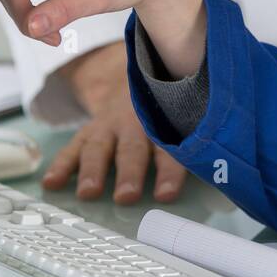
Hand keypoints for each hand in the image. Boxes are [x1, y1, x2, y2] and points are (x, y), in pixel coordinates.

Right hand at [44, 41, 187, 202]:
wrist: (133, 80)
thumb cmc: (167, 114)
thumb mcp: (183, 121)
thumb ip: (198, 148)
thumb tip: (225, 182)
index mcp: (164, 124)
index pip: (170, 149)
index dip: (169, 172)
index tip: (166, 195)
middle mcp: (136, 124)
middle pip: (133, 149)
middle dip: (130, 173)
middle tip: (126, 196)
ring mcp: (109, 126)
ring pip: (100, 147)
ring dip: (94, 170)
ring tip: (89, 192)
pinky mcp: (88, 130)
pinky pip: (72, 147)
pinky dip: (61, 165)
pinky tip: (52, 183)